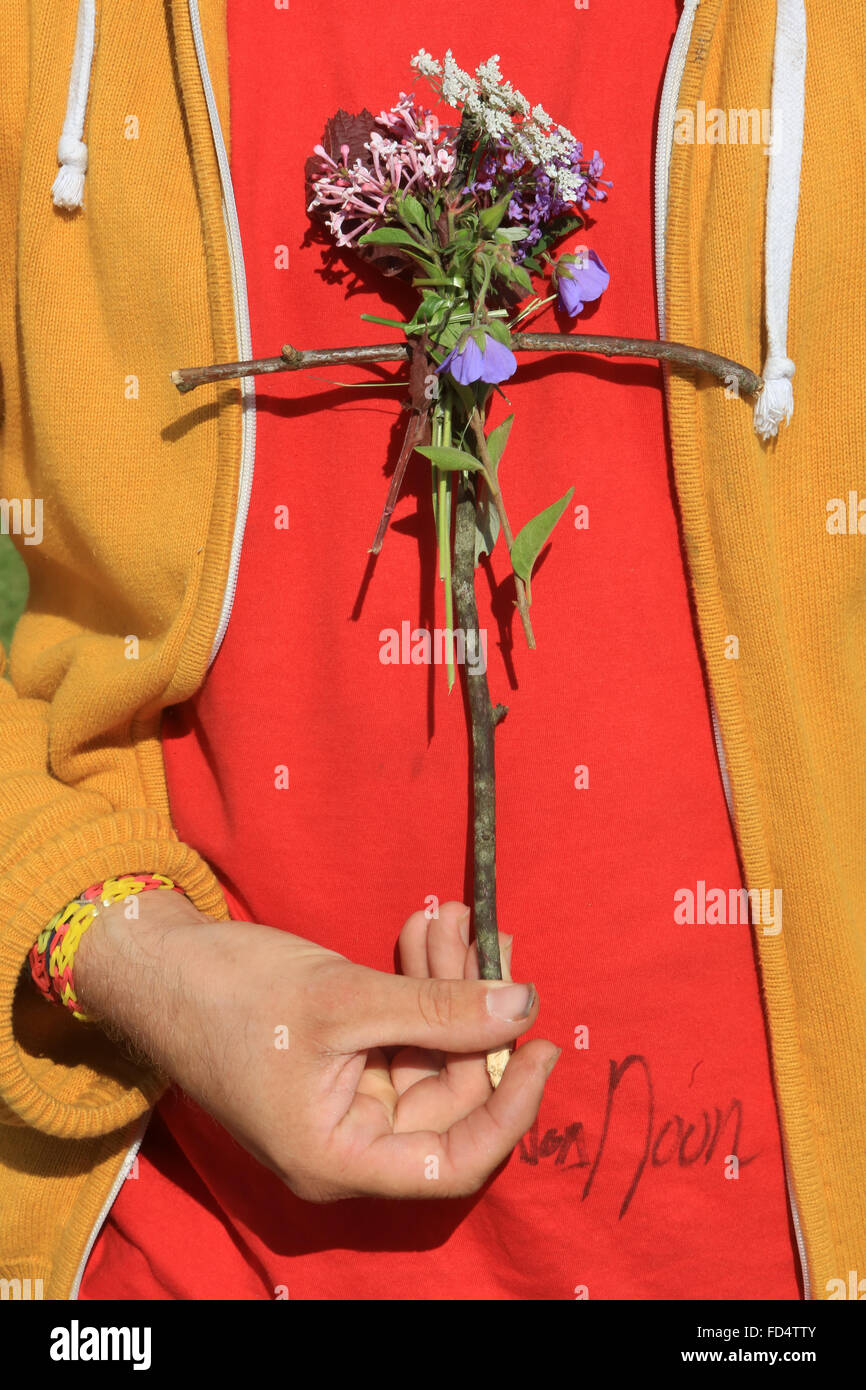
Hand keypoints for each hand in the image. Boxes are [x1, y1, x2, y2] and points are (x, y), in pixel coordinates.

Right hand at [74, 892, 559, 1201]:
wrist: (155, 966)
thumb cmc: (230, 995)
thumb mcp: (344, 1000)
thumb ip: (438, 1010)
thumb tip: (522, 1006)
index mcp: (340, 1158)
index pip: (454, 1160)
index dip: (508, 1107)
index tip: (542, 1045)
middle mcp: (348, 1141)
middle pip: (446, 1093)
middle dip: (471, 1013)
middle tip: (487, 940)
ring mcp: (344, 1099)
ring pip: (427, 1050)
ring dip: (445, 984)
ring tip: (452, 918)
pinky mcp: (340, 1059)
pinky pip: (398, 1028)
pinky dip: (416, 982)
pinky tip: (424, 930)